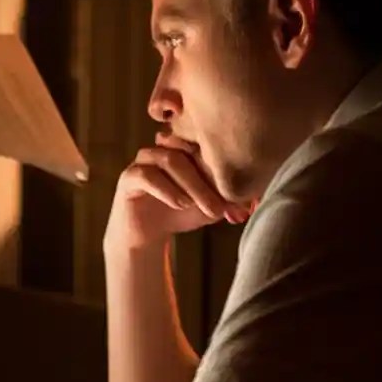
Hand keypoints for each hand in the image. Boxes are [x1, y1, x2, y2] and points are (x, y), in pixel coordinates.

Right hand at [103, 133, 252, 252]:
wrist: (145, 235)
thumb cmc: (179, 213)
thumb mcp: (209, 206)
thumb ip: (227, 198)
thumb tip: (253, 198)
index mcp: (185, 148)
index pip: (205, 146)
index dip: (222, 166)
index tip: (239, 192)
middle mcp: (164, 148)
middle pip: (189, 151)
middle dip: (208, 180)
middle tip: (222, 206)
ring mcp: (144, 160)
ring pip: (169, 159)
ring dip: (190, 185)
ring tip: (204, 207)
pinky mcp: (128, 177)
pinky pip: (146, 175)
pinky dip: (166, 189)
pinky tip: (180, 204)